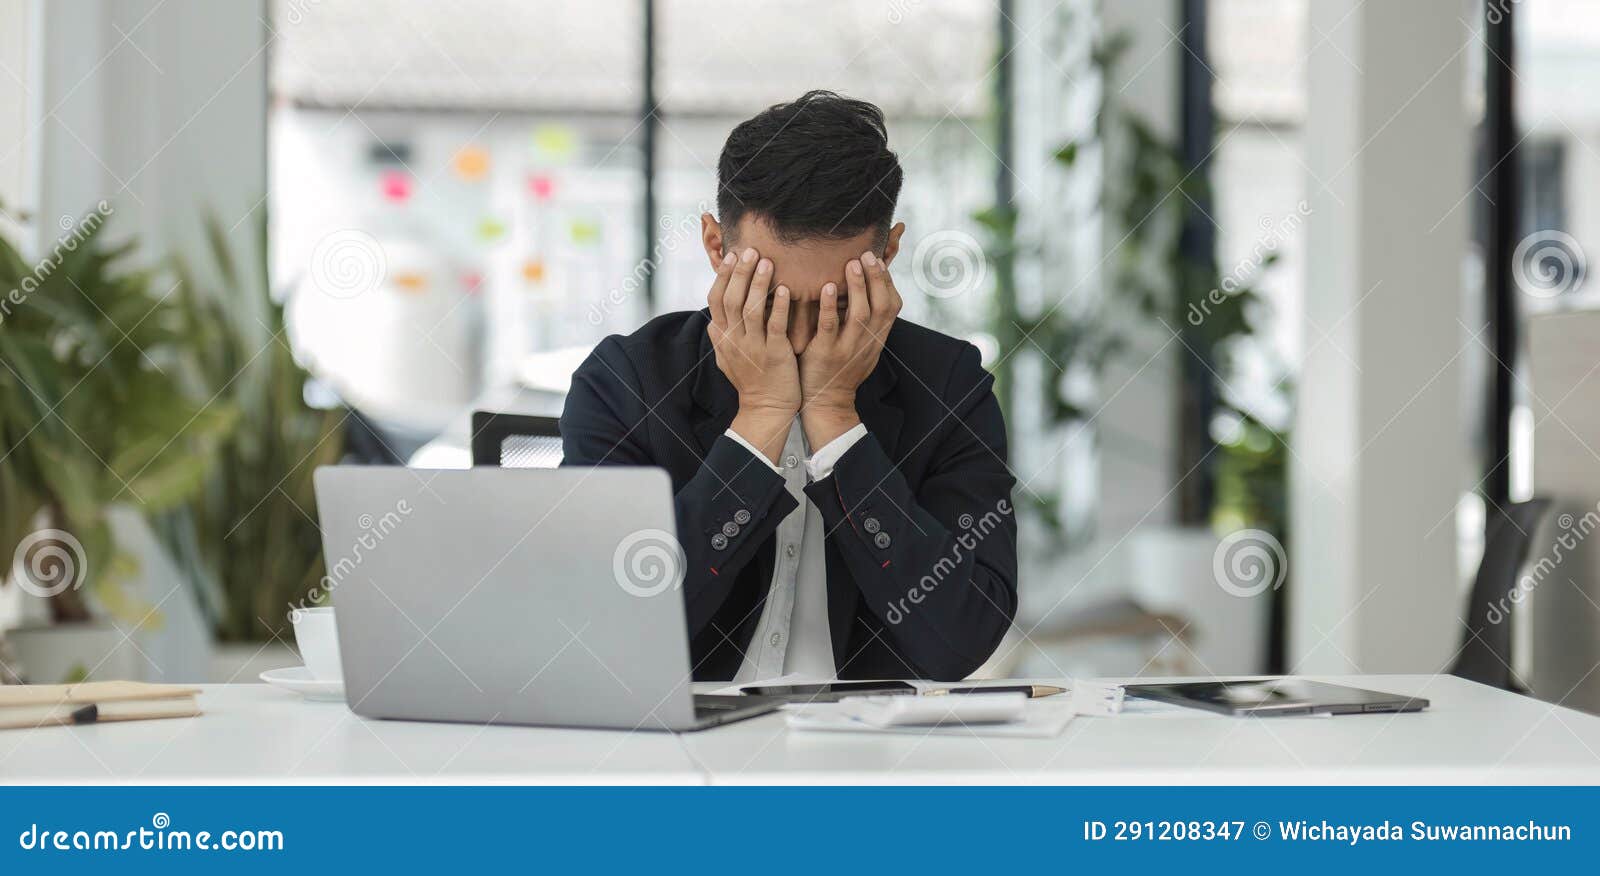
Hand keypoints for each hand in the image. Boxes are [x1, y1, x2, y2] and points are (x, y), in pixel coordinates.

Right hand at [707, 247, 797, 464]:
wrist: (767, 410)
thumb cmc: (752, 380)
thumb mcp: (728, 358)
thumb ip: (721, 337)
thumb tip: (712, 319)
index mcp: (723, 338)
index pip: (716, 300)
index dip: (723, 276)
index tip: (731, 255)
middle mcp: (734, 340)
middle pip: (731, 299)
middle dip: (739, 272)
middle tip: (749, 250)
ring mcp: (753, 348)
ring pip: (750, 309)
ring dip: (757, 284)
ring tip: (766, 261)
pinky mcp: (774, 355)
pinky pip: (774, 326)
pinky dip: (778, 306)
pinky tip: (784, 289)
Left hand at [799, 250, 901, 447]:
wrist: (825, 402)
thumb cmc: (840, 367)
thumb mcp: (861, 345)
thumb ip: (867, 321)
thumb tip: (869, 288)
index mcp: (876, 338)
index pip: (892, 306)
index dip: (887, 282)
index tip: (878, 260)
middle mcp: (867, 342)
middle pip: (881, 306)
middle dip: (876, 278)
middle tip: (867, 254)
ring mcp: (847, 349)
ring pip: (860, 314)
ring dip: (858, 287)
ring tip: (851, 263)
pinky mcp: (825, 354)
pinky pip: (830, 327)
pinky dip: (830, 306)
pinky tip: (827, 287)